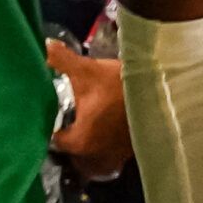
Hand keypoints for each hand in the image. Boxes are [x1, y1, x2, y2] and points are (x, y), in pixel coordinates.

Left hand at [46, 39, 133, 180]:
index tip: (53, 112)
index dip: (53, 126)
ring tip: (88, 126)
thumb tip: (43, 46)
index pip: (56, 141)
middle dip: (71, 138)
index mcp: (79, 140)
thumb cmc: (117, 85)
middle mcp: (96, 155)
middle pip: (75, 152)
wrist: (160, 92)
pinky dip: (108, 145)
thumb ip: (61, 60)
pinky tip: (108, 128)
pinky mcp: (132, 151)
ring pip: (95, 157)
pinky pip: (113, 154)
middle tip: (69, 118)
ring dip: (90, 146)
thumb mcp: (86, 70)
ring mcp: (116, 156)